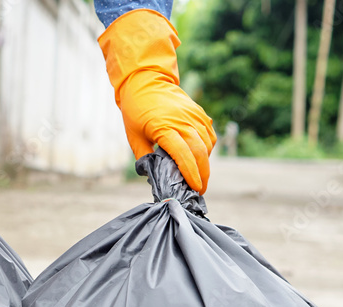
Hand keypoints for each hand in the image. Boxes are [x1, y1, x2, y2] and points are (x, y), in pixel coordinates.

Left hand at [98, 10, 215, 193]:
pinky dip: (207, 147)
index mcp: (165, 128)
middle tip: (200, 189)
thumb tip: (153, 176)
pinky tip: (200, 156)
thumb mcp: (134, 137)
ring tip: (199, 175)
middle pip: (200, 152)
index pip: (183, 155)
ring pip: (207, 144)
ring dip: (205, 162)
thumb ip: (144, 158)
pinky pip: (209, 134)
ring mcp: (194, 116)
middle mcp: (183, 121)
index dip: (191, 173)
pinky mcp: (199, 113)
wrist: (146, 81)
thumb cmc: (136, 111)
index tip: (195, 188)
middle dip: (203, 174)